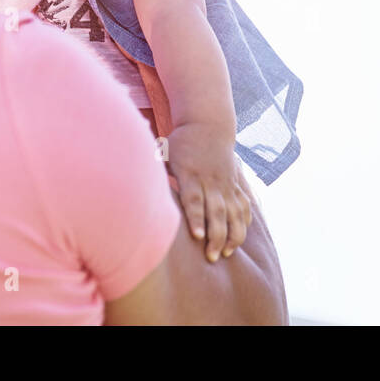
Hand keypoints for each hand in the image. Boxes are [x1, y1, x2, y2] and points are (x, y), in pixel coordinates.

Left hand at [163, 121, 250, 261]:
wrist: (208, 123)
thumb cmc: (181, 142)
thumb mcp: (166, 151)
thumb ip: (156, 168)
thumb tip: (135, 183)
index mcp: (191, 173)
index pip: (194, 199)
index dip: (196, 218)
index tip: (197, 236)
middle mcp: (211, 180)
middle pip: (216, 211)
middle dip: (216, 236)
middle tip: (211, 257)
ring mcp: (226, 182)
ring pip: (234, 212)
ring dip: (232, 234)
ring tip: (227, 253)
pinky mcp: (235, 183)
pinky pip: (244, 204)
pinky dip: (244, 221)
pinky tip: (239, 238)